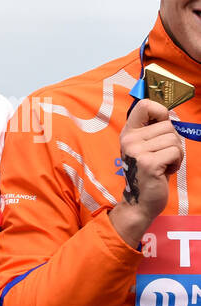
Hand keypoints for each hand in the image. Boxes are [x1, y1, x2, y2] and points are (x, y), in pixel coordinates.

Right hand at [109, 99, 183, 245]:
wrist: (140, 201)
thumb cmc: (148, 172)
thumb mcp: (145, 147)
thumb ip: (152, 130)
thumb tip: (168, 114)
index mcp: (128, 133)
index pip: (145, 105)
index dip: (161, 111)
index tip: (161, 125)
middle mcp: (129, 140)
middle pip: (168, 125)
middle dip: (173, 141)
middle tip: (163, 156)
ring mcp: (137, 152)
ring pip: (174, 139)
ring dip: (176, 154)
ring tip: (164, 164)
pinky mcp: (148, 163)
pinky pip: (175, 152)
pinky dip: (176, 163)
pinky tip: (165, 171)